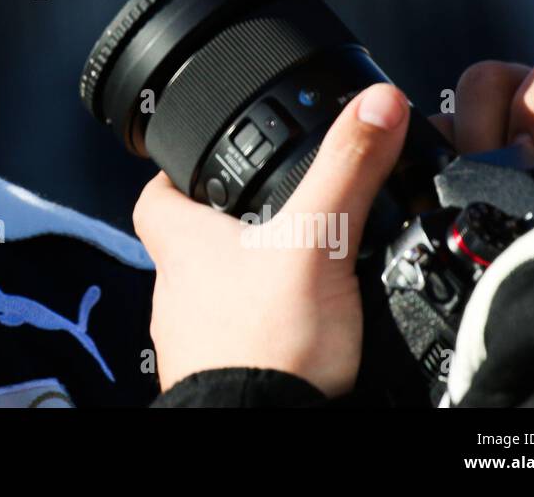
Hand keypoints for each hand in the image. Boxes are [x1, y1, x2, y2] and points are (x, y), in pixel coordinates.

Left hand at [133, 83, 409, 397]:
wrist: (267, 430)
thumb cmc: (268, 345)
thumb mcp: (318, 240)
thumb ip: (348, 169)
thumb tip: (377, 104)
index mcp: (184, 245)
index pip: (156, 192)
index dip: (175, 170)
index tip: (203, 155)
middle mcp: (178, 292)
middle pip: (190, 242)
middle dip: (230, 225)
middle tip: (275, 211)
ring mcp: (195, 338)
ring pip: (214, 293)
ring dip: (250, 279)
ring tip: (300, 268)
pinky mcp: (221, 374)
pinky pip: (237, 337)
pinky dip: (265, 326)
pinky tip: (303, 328)